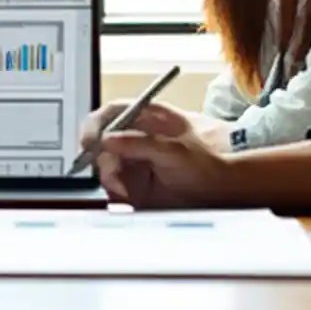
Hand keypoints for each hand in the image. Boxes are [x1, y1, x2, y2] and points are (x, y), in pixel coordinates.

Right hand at [90, 103, 235, 207]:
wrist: (221, 191)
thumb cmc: (205, 163)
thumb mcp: (173, 150)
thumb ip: (139, 144)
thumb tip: (107, 139)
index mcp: (146, 118)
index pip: (110, 114)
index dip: (95, 125)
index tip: (90, 141)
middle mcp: (135, 137)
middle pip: (101, 141)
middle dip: (101, 157)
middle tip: (110, 171)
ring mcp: (133, 160)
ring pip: (104, 165)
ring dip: (109, 177)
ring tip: (124, 188)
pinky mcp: (132, 182)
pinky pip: (112, 185)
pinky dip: (114, 191)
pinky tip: (126, 195)